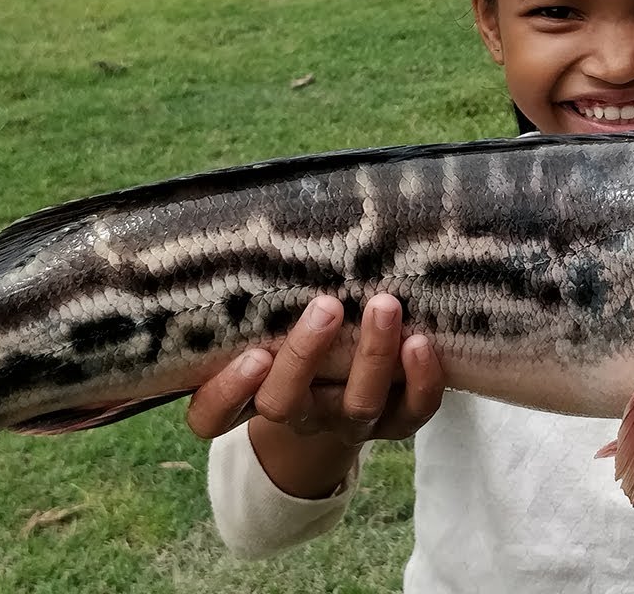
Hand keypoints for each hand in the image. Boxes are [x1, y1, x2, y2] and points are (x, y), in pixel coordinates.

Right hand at [186, 293, 444, 445]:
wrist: (343, 386)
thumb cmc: (295, 328)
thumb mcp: (268, 313)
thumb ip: (260, 285)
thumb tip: (261, 211)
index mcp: (250, 393)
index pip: (212, 415)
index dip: (227, 393)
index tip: (251, 354)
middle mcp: (296, 413)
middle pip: (285, 404)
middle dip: (305, 356)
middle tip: (326, 306)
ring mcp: (345, 421)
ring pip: (356, 405)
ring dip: (372, 355)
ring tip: (384, 306)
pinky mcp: (396, 422)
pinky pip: (412, 412)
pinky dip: (420, 380)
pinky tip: (421, 341)